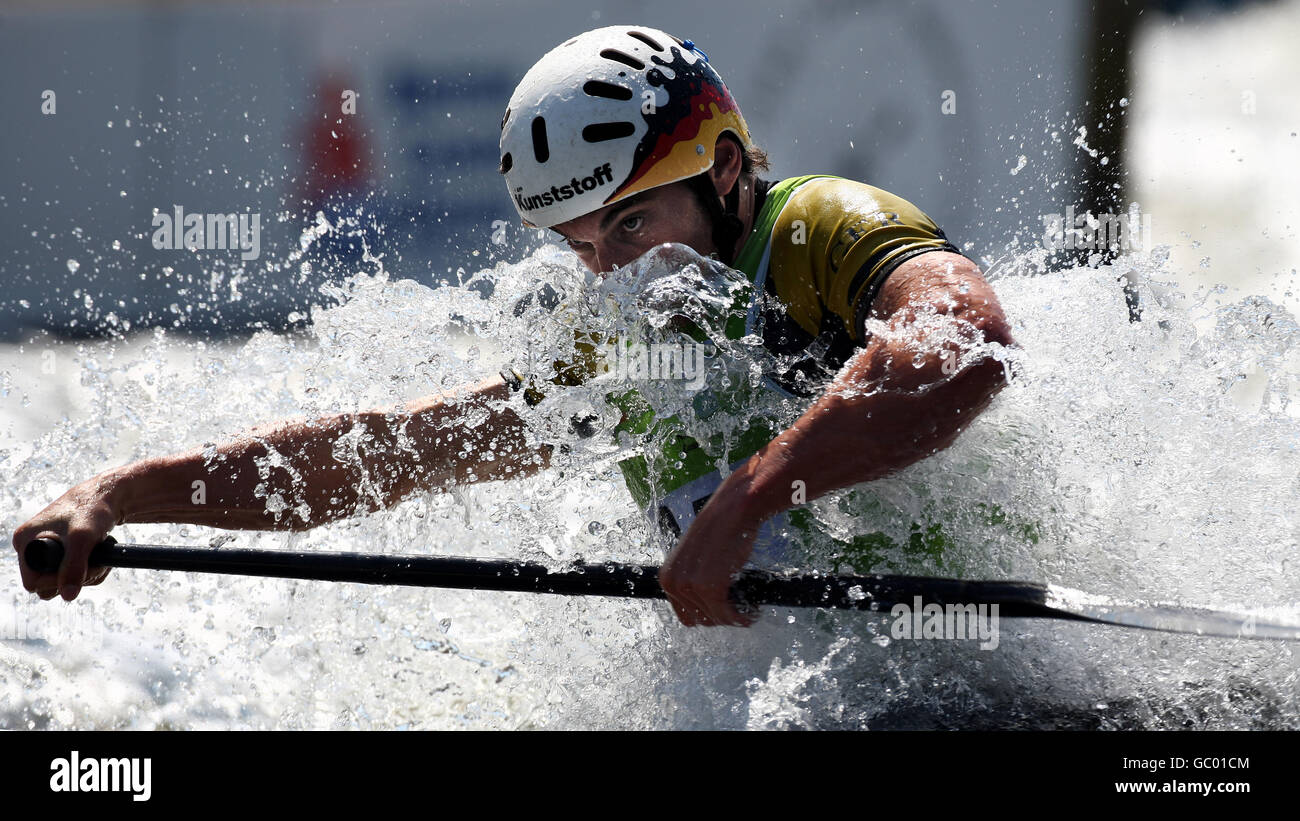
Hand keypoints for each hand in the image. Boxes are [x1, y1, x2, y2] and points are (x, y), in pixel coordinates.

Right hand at [12, 476, 121, 600]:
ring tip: (100, 555)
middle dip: (75, 579)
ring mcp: (47, 550)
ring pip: (63, 582)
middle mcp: (32, 547)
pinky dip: (90, 569)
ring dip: (87, 574)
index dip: (57, 582)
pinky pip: (73, 574)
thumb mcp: (83, 538)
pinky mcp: (62, 552)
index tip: (80, 570)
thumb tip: (67, 596)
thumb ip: (74, 567)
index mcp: (26, 541)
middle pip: (48, 585)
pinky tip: (100, 555)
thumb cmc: (92, 510)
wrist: (108, 495)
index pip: (32, 582)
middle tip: (95, 563)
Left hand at [657, 487, 761, 626]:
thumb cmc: (719, 531)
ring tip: (748, 608)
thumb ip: (692, 579)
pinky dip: (742, 618)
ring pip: (716, 619)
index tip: (725, 609)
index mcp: (667, 577)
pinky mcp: (710, 588)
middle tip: (740, 607)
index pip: (686, 615)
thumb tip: (704, 603)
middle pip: (701, 620)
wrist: (732, 512)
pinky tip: (752, 612)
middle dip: (722, 616)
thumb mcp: (694, 558)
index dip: (708, 614)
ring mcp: (690, 587)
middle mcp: (674, 583)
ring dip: (734, 618)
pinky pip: (728, 615)